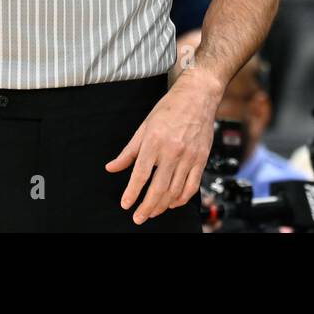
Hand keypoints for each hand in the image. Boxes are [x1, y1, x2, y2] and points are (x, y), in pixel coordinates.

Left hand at [105, 68, 221, 224]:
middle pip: (158, 188)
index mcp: (154, 142)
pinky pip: (193, 185)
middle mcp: (172, 151)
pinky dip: (182, 198)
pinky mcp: (202, 158)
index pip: (140, 175)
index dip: (132, 193)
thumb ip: (128, 151)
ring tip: (153, 212)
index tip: (126, 204)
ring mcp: (189, 156)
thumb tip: (112, 167)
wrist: (198, 95)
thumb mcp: (144, 127)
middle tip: (138, 217)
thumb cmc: (170, 108)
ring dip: (162, 205)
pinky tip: (173, 203)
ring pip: (175, 190)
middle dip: (146, 207)